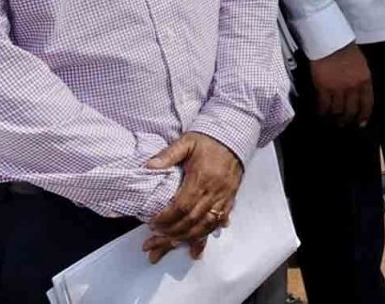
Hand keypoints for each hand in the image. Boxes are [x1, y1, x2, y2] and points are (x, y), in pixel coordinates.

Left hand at [142, 133, 242, 261]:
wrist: (235, 137)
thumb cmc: (208, 141)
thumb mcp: (187, 142)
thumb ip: (168, 154)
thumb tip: (149, 166)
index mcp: (202, 177)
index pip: (182, 205)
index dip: (166, 218)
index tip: (152, 224)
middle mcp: (215, 190)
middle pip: (192, 220)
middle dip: (171, 233)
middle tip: (153, 241)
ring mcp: (224, 196)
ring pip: (206, 225)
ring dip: (187, 239)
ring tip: (170, 246)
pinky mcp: (230, 199)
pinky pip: (219, 222)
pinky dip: (206, 236)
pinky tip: (197, 247)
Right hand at [309, 42, 373, 126]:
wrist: (331, 43)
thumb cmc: (347, 51)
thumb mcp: (362, 66)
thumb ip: (361, 80)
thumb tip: (358, 94)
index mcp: (365, 80)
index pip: (367, 103)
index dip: (364, 115)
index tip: (361, 123)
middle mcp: (353, 87)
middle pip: (351, 110)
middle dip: (347, 120)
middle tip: (343, 124)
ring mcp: (338, 88)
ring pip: (337, 111)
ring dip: (334, 118)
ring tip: (332, 120)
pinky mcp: (323, 88)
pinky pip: (323, 106)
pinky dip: (322, 112)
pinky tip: (321, 113)